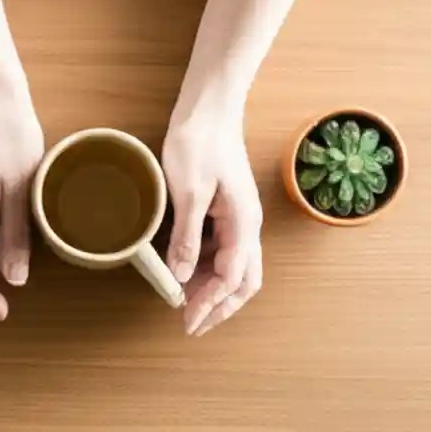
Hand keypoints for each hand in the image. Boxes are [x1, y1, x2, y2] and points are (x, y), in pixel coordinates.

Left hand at [161, 96, 263, 335]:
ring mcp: (239, 218)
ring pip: (235, 267)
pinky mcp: (227, 209)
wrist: (209, 107)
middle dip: (220, 307)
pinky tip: (186, 270)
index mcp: (244, 223)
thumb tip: (181, 277)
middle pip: (244, 281)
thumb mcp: (189, 192)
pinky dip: (207, 267)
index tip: (186, 321)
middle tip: (193, 324)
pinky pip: (223, 249)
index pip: (231, 279)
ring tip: (186, 303)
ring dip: (213, 289)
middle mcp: (248, 225)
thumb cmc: (200, 142)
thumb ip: (186, 237)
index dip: (209, 304)